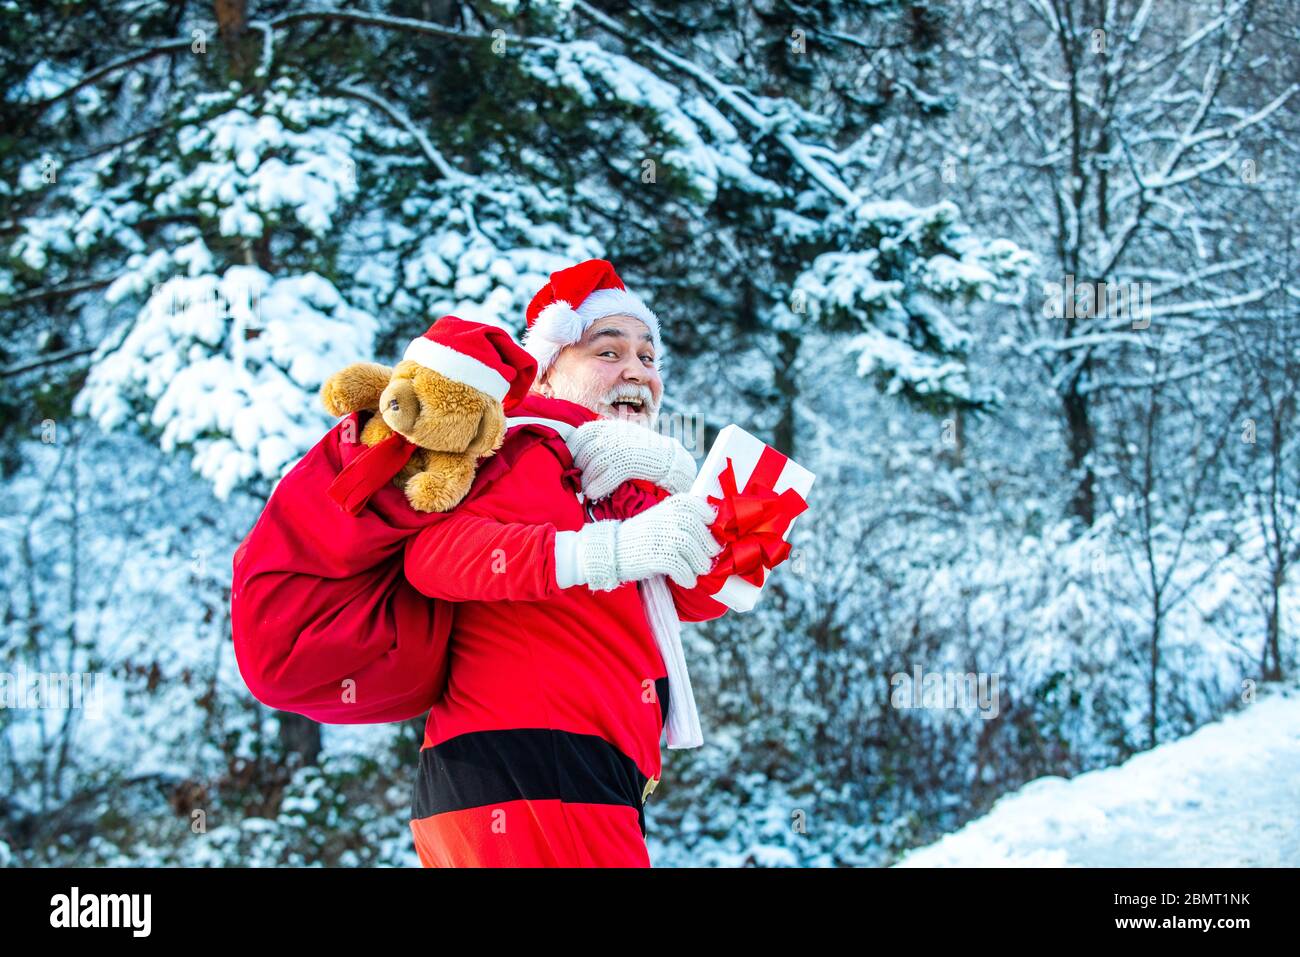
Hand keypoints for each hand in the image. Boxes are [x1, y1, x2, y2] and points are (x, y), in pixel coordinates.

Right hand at [563, 494, 721, 589]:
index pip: (700, 506)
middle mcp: (669, 517)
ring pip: (695, 551)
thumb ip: (681, 520)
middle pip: (701, 532)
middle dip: (709, 548)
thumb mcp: (660, 518)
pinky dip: (687, 577)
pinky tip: (686, 581)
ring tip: (698, 571)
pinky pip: (682, 568)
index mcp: (671, 505)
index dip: (709, 519)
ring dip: (700, 565)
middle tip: (708, 558)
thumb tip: (710, 534)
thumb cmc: (639, 536)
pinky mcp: (658, 556)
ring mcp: (664, 536)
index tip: (711, 530)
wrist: (612, 549)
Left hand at [566, 417, 697, 501]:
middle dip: (579, 468)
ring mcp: (628, 444)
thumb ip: (600, 451)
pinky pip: (611, 472)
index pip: (583, 434)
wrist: (674, 464)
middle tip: (578, 483)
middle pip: (587, 449)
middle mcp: (619, 432)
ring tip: (587, 492)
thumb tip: (575, 466)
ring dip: (587, 480)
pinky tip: (594, 494)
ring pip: (596, 461)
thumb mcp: (620, 448)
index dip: (573, 451)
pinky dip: (599, 484)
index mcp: (613, 427)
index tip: (571, 467)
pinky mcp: (637, 459)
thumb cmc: (643, 461)